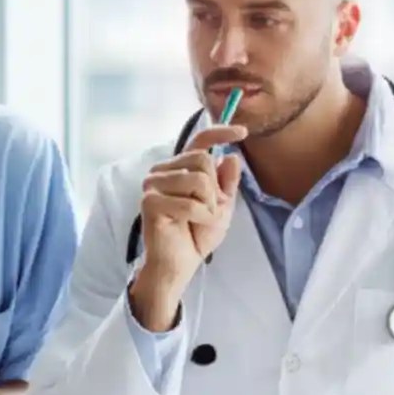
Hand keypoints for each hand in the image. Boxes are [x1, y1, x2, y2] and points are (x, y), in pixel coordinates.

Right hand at [132, 124, 245, 330]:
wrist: (180, 262)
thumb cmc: (197, 234)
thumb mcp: (222, 206)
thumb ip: (226, 182)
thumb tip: (231, 157)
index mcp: (179, 168)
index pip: (198, 142)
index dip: (220, 133)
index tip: (243, 132)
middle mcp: (162, 171)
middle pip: (203, 161)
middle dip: (215, 191)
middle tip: (208, 212)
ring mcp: (153, 185)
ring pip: (198, 180)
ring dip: (208, 206)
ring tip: (198, 220)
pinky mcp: (150, 202)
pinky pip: (189, 202)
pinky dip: (199, 217)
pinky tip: (189, 226)